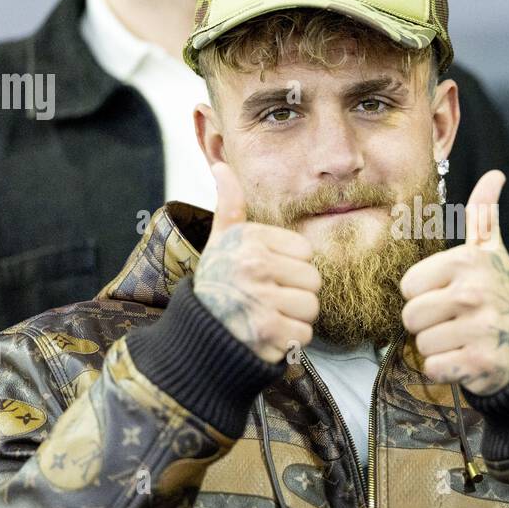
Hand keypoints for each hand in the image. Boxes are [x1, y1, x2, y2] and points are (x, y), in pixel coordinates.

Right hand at [193, 162, 320, 363]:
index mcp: (249, 241)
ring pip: (311, 307)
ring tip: (267, 315)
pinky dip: (288, 340)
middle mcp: (254, 267)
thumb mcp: (220, 240)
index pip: (305, 251)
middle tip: (267, 298)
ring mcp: (261, 300)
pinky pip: (303, 334)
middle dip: (295, 293)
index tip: (266, 274)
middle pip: (313, 280)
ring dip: (294, 318)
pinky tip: (267, 336)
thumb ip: (229, 205)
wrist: (195, 337)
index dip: (290, 265)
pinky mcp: (268, 333)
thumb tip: (221, 167)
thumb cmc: (216, 284)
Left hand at [400, 170, 508, 393]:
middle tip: (454, 321)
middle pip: (410, 317)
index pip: (408, 285)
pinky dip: (445, 369)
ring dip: (437, 347)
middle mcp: (473, 293)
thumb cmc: (500, 295)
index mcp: (467, 262)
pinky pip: (433, 368)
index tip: (448, 295)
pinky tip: (464, 358)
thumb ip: (484, 214)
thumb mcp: (492, 252)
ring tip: (461, 339)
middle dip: (427, 324)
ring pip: (421, 344)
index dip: (423, 294)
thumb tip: (495, 174)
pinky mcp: (479, 363)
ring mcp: (478, 329)